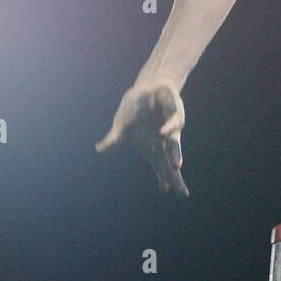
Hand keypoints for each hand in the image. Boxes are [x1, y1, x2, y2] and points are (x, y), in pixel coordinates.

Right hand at [96, 83, 188, 198]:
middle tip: (183, 194)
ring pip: (175, 143)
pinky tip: (163, 133)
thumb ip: (114, 139)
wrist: (146, 86)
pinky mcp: (173, 109)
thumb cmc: (135, 108)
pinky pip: (173, 120)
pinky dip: (169, 127)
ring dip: (175, 154)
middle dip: (176, 177)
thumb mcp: (122, 124)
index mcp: (154, 145)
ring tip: (176, 167)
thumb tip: (98, 150)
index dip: (165, 179)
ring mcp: (171, 124)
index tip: (165, 191)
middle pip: (171, 161)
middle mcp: (165, 139)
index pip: (161, 167)